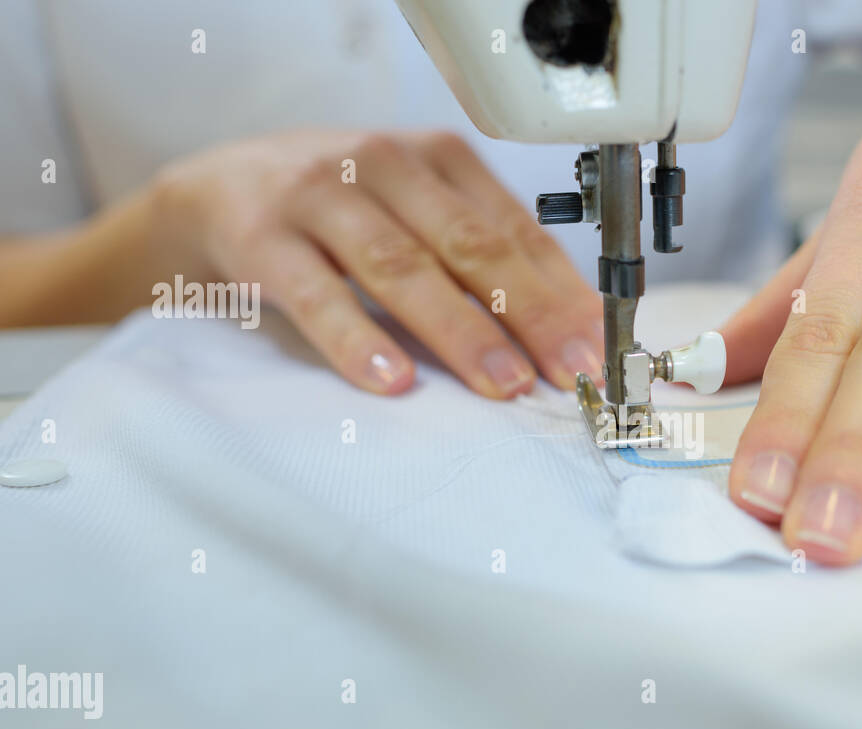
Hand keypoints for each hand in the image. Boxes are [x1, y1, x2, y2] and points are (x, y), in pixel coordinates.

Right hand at [151, 129, 602, 395]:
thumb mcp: (416, 214)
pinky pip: (315, 292)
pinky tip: (390, 377)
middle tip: (566, 374)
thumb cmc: (338, 211)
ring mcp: (321, 195)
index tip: (596, 351)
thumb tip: (564, 333)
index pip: (516, 231)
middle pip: (472, 246)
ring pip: (402, 266)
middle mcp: (386, 165)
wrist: (214, 190)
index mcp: (439, 159)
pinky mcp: (262, 235)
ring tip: (500, 383)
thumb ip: (481, 261)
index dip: (562, 295)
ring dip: (459, 330)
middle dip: (529, 315)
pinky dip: (355, 337)